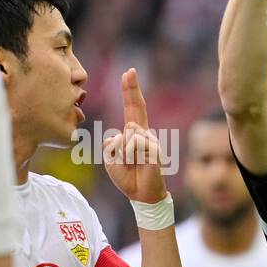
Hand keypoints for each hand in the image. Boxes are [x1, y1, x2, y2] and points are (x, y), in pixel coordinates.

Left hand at [104, 68, 166, 204]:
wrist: (140, 194)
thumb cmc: (126, 177)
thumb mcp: (111, 159)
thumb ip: (112, 144)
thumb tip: (121, 132)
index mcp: (132, 134)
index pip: (131, 108)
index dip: (129, 92)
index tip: (128, 74)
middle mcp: (143, 133)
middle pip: (137, 107)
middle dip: (132, 89)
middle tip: (130, 71)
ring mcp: (150, 141)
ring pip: (128, 134)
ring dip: (123, 151)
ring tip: (130, 163)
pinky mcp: (155, 150)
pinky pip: (135, 144)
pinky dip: (130, 155)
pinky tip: (138, 163)